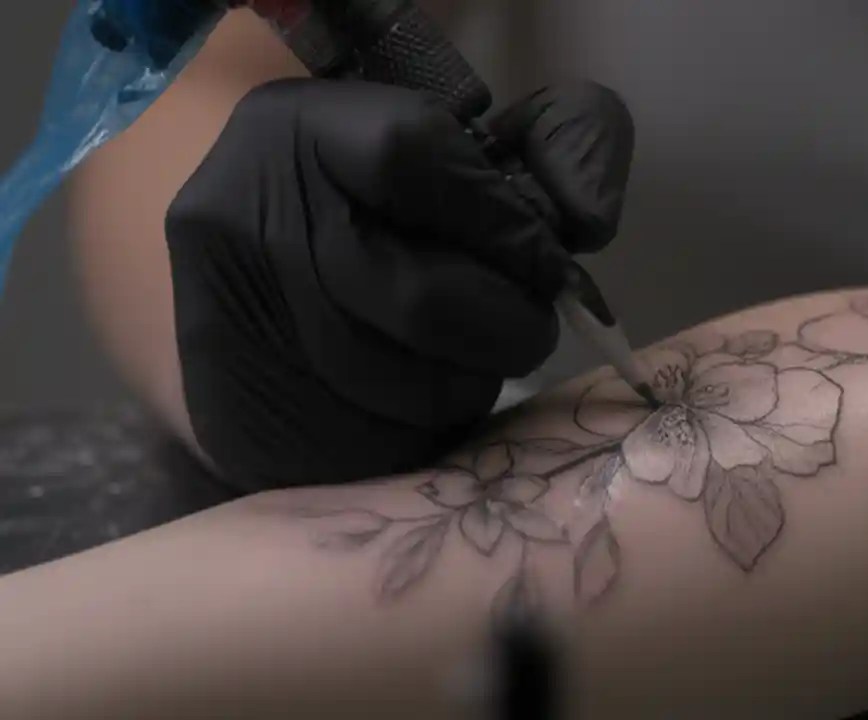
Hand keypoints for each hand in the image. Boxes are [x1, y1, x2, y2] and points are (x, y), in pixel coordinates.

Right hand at [165, 78, 634, 489]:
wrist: (250, 276)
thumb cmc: (384, 201)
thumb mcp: (458, 141)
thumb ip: (555, 145)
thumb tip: (589, 221)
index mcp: (298, 132)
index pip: (413, 156)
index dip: (506, 222)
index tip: (550, 260)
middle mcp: (247, 226)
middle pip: (422, 300)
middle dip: (510, 325)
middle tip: (526, 326)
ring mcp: (234, 333)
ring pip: (408, 391)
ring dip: (471, 382)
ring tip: (466, 357)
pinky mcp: (246, 426)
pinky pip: (380, 450)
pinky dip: (428, 432)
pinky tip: (421, 397)